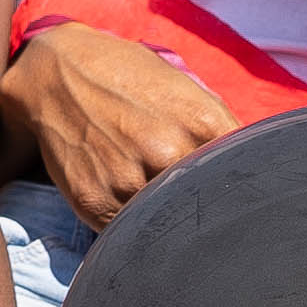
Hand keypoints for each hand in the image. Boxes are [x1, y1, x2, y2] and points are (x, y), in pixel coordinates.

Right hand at [0, 25, 237, 232]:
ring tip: (157, 201)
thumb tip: (251, 171)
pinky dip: (133, 228)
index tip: (234, 197)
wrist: (56, 72)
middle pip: (207, 205)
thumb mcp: (184, 89)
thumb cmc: (127, 77)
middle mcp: (167, 153)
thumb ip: (219, 131)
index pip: (243, 176)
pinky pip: (128, 234)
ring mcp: (129, 181)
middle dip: (204, 207)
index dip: (241, 190)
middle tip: (195, 204)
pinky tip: (129, 205)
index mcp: (201, 122)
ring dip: (168, 222)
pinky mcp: (94, 202)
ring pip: (168, 226)